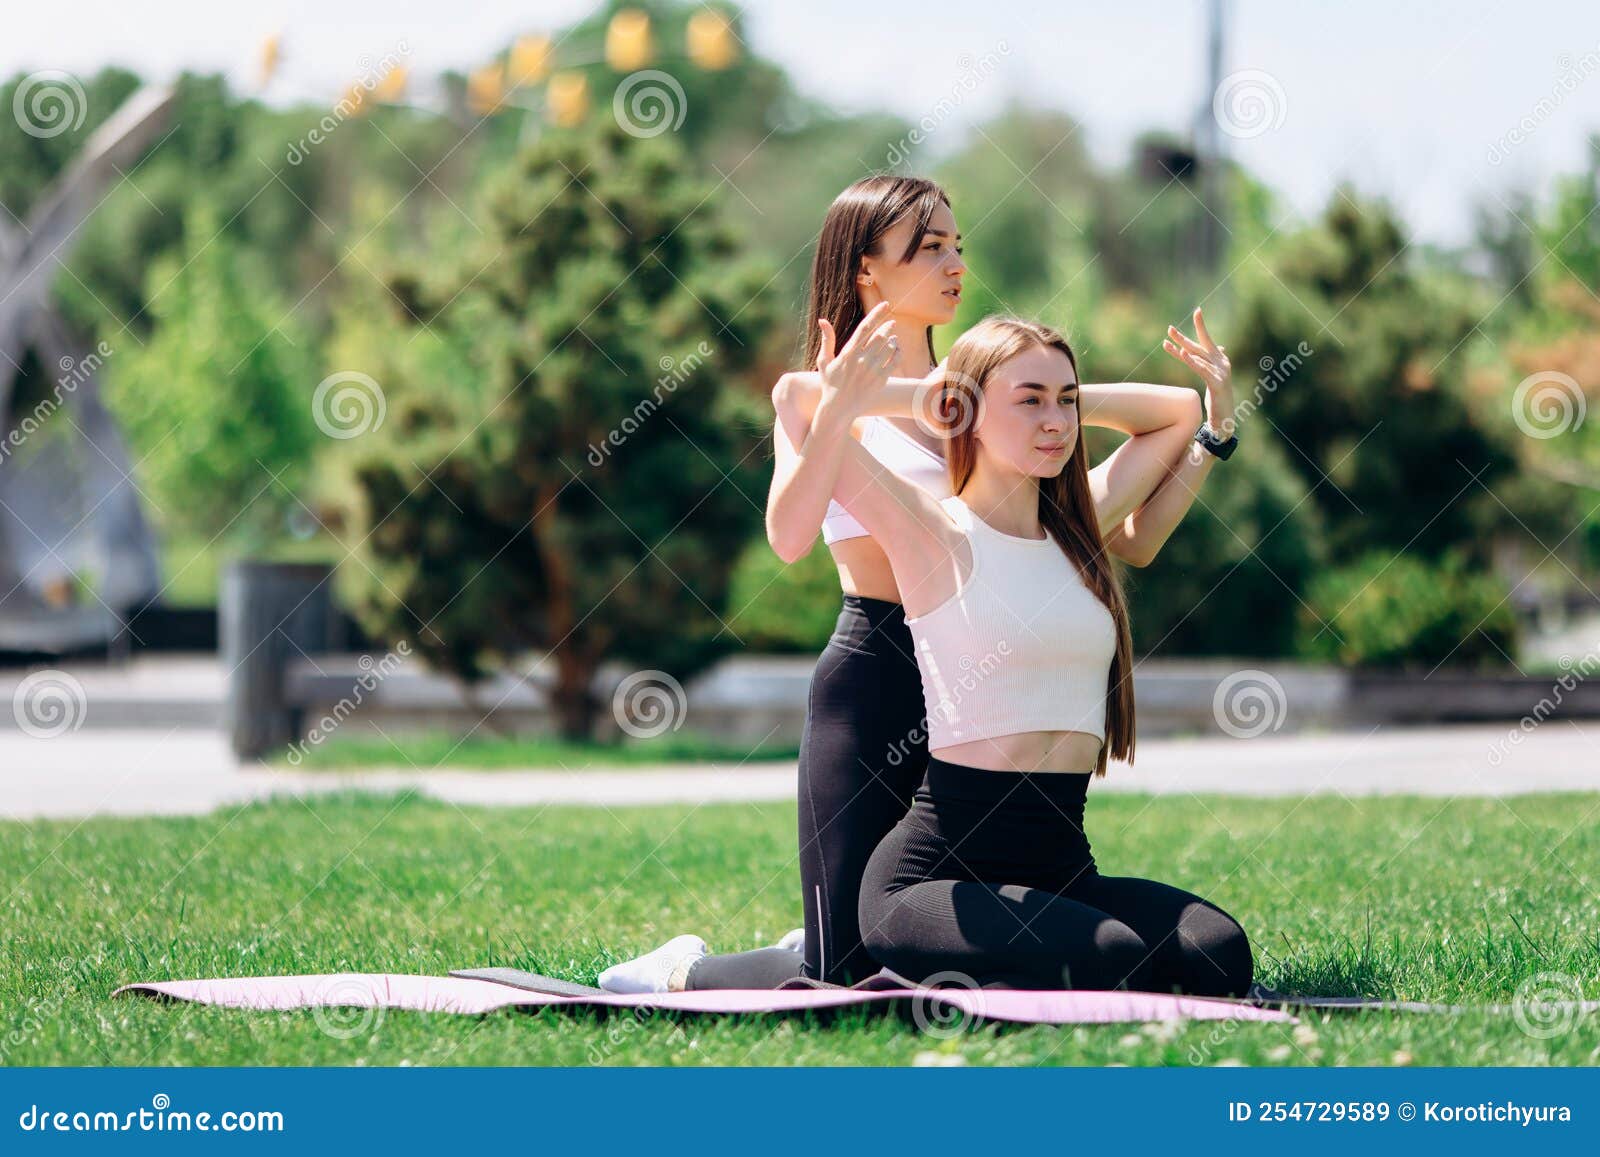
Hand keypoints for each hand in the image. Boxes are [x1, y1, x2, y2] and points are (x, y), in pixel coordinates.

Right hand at [814, 301, 898, 422]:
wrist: (838, 408)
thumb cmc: (829, 383)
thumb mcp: (824, 361)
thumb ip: (827, 340)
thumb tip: (823, 320)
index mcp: (848, 352)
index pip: (865, 327)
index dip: (877, 314)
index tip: (886, 305)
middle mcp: (861, 359)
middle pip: (880, 336)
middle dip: (887, 327)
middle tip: (892, 323)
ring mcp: (872, 370)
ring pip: (889, 347)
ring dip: (893, 340)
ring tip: (892, 338)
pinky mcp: (881, 380)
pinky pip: (894, 361)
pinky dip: (897, 352)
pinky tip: (896, 350)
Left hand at [1164, 307, 1233, 429]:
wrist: (1225, 419)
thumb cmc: (1218, 398)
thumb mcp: (1215, 377)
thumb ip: (1214, 362)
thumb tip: (1221, 346)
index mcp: (1220, 359)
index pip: (1206, 341)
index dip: (1201, 326)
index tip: (1197, 311)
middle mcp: (1222, 363)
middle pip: (1199, 347)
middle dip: (1183, 338)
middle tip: (1169, 328)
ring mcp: (1222, 373)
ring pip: (1199, 358)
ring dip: (1184, 349)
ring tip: (1171, 342)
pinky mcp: (1218, 384)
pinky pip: (1203, 371)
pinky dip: (1193, 362)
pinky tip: (1183, 354)